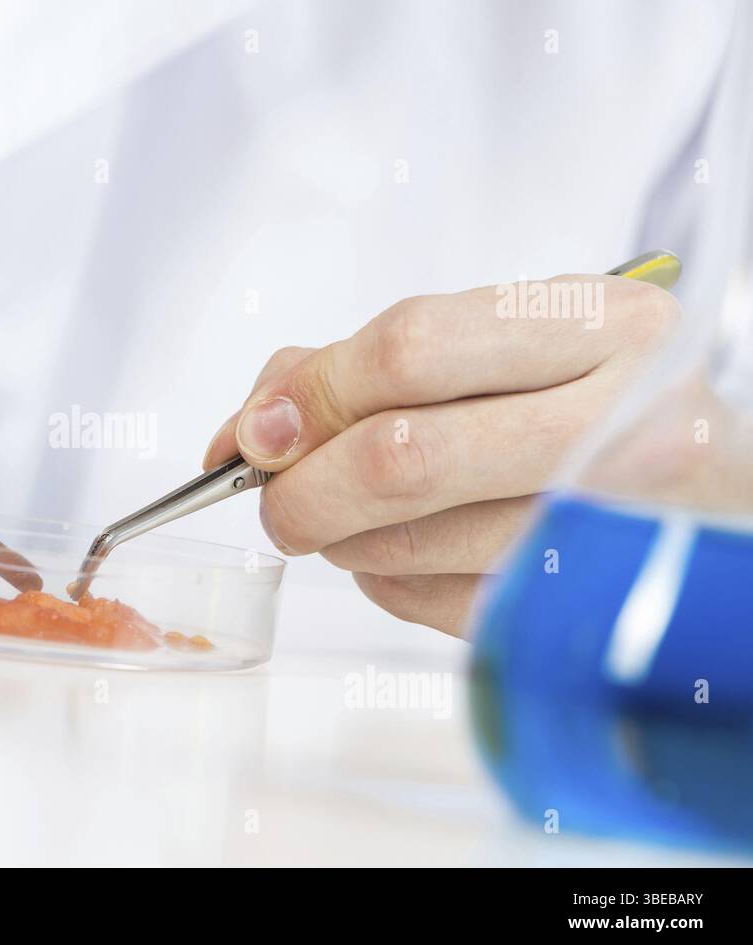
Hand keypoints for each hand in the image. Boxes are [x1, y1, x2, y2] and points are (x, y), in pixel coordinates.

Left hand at [203, 276, 678, 635]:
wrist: (716, 494)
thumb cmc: (583, 404)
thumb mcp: (494, 344)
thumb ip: (355, 367)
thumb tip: (249, 433)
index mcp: (598, 323)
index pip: (410, 349)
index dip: (311, 397)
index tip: (259, 435)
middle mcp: (627, 418)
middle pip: (402, 458)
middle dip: (305, 491)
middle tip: (280, 504)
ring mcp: (616, 527)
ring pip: (407, 547)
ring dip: (343, 542)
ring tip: (351, 521)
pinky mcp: (588, 610)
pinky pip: (434, 607)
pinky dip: (389, 583)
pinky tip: (412, 555)